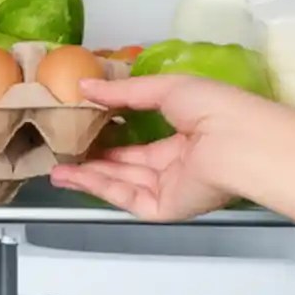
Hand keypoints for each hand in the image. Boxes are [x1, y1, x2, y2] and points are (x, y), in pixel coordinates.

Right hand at [50, 76, 268, 221]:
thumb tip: (85, 86)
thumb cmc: (215, 109)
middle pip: (127, 167)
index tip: (84, 130)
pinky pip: (126, 197)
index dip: (112, 138)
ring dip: (87, 176)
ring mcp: (170, 189)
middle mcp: (177, 166)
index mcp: (186, 138)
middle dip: (93, 161)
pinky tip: (73, 176)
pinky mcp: (164, 209)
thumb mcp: (165, 88)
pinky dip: (98, 187)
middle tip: (63, 152)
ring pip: (121, 183)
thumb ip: (123, 92)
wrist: (239, 142)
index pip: (141, 144)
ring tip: (56, 167)